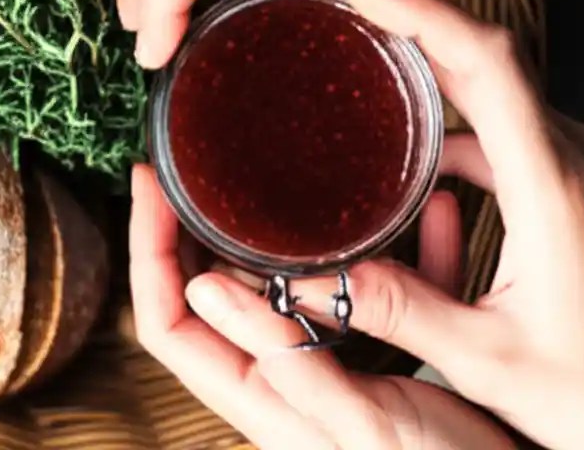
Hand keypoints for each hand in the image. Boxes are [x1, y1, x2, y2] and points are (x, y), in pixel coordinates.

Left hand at [129, 163, 514, 448]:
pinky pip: (380, 293)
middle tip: (209, 161)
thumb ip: (289, 359)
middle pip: (217, 293)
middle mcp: (286, 380)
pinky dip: (400, 251)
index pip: (169, 322)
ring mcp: (335, 366)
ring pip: (299, 283)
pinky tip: (433, 209)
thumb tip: (207, 290)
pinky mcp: (387, 361)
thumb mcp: (362, 420)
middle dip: (205, 225)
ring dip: (306, 230)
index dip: (150, 250)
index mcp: (263, 399)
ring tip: (309, 172)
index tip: (151, 183)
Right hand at [278, 0, 583, 449]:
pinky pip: (515, 136)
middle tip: (348, 18)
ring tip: (369, 86)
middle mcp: (578, 162)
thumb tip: (314, 281)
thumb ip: (396, 310)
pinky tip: (421, 166)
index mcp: (555, 187)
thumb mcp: (487, 358)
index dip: (423, 11)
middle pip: (489, 64)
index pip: (488, 63)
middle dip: (415, 31)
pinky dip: (462, 135)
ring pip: (501, 99)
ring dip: (436, 87)